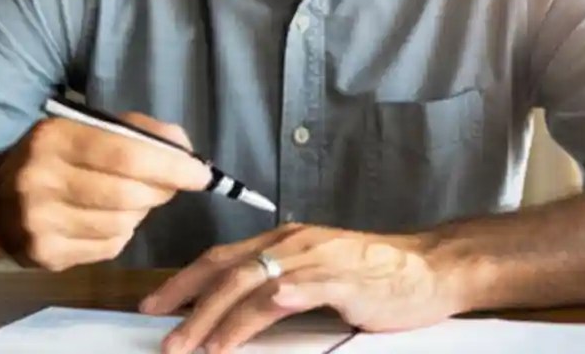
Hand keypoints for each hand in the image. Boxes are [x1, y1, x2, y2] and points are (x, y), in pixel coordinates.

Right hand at [0, 112, 210, 271]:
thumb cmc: (52, 159)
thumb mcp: (85, 130)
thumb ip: (137, 131)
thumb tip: (185, 148)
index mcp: (53, 138)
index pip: (126, 154)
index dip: (171, 166)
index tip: (200, 174)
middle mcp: (40, 179)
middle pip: (128, 194)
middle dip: (159, 192)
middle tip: (165, 187)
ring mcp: (39, 222)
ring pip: (122, 224)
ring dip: (138, 214)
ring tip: (126, 201)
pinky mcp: (44, 254)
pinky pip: (107, 247)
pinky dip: (119, 235)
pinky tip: (102, 220)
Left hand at [139, 224, 462, 353]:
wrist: (430, 267)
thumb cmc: (375, 275)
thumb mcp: (316, 274)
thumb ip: (278, 286)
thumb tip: (236, 313)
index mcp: (283, 241)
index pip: (221, 259)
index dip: (183, 282)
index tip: (155, 306)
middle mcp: (293, 244)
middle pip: (228, 272)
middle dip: (190, 305)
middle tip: (165, 337)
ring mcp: (318, 260)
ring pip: (255, 283)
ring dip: (221, 318)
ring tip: (199, 346)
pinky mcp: (345, 279)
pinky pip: (303, 288)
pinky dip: (276, 300)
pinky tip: (258, 315)